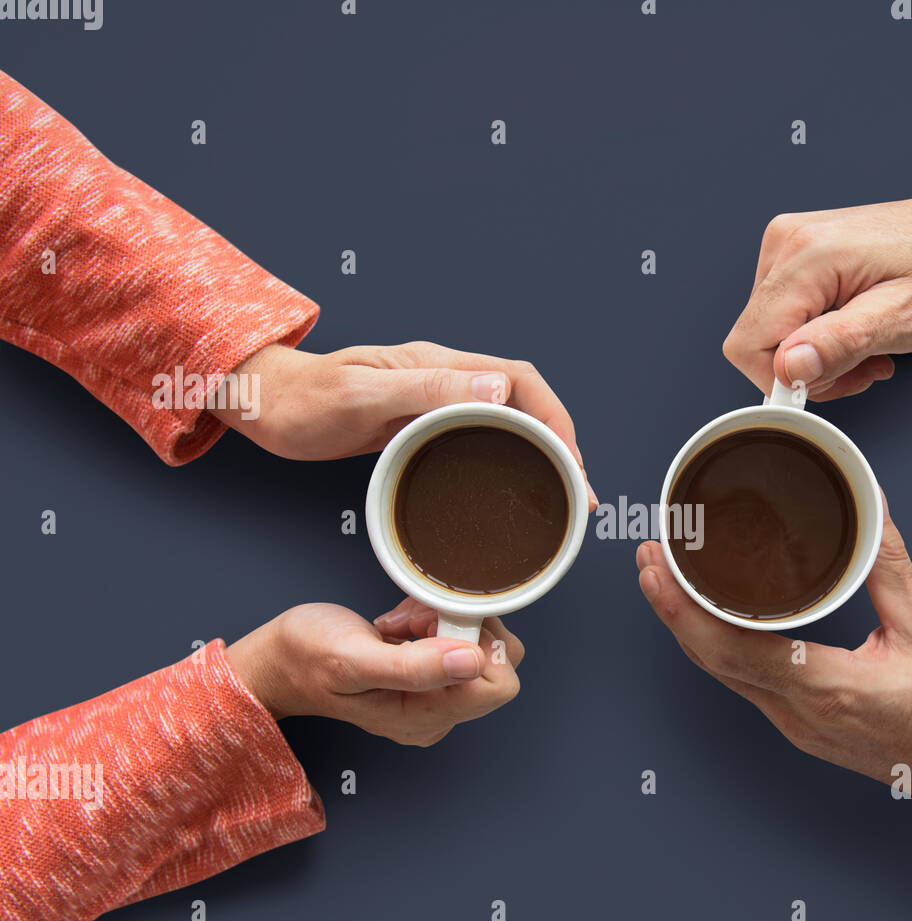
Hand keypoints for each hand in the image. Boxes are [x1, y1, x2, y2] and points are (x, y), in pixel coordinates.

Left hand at [213, 340, 596, 509]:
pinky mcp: (423, 424)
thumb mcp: (361, 395)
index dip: (555, 420)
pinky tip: (512, 485)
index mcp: (438, 365)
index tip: (570, 462)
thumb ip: (426, 388)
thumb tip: (497, 387)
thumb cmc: (301, 400)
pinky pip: (483, 437)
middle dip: (561, 443)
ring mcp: (435, 401)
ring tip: (560, 495)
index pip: (520, 381)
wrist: (265, 404)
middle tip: (578, 493)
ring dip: (541, 453)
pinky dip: (510, 460)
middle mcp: (444, 379)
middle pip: (526, 402)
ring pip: (509, 421)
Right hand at [226, 599, 523, 746]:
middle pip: (496, 662)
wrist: (279, 661)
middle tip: (413, 623)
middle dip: (459, 628)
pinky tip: (401, 627)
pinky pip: (459, 641)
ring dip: (443, 621)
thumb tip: (472, 661)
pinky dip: (434, 622)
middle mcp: (438, 714)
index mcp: (426, 717)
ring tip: (400, 625)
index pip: (498, 683)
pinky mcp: (431, 676)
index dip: (474, 644)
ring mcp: (436, 696)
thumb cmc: (306, 660)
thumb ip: (414, 666)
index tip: (433, 628)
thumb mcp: (353, 660)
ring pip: (479, 645)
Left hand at [634, 505, 911, 890]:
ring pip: (725, 676)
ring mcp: (798, 727)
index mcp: (824, 686)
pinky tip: (717, 622)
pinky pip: (747, 685)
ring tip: (670, 583)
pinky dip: (722, 649)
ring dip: (692, 629)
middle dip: (672, 609)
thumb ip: (890, 565)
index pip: (729, 647)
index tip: (657, 567)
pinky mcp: (806, 729)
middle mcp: (799, 714)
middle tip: (649, 560)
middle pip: (711, 660)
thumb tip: (870, 508)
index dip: (682, 607)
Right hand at [723, 150, 911, 401]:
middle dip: (806, 368)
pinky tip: (854, 330)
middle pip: (757, 340)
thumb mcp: (900, 318)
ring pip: (770, 333)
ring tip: (865, 346)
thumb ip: (839, 344)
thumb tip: (788, 368)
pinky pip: (784, 316)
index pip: (748, 344)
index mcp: (807, 256)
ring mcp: (788, 246)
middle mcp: (788, 244)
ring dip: (816, 355)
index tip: (828, 382)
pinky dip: (817, 336)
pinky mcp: (796, 255)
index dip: (783, 378)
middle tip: (860, 366)